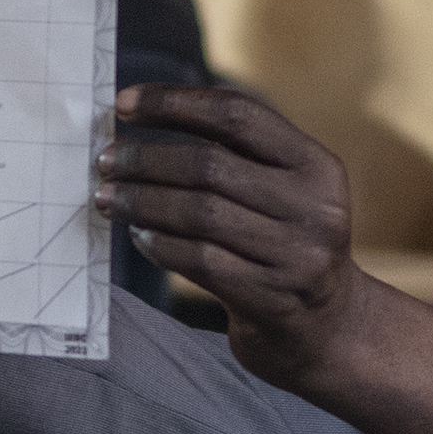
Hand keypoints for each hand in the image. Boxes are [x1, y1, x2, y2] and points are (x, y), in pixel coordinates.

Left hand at [96, 86, 432, 433]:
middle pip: (210, 164)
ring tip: (108, 198)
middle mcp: (316, 208)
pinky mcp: (272, 299)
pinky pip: (199, 260)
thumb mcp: (284, 192)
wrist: (326, 329)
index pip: (238, 115)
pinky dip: (159, 244)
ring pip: (199, 213)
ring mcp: (297, 256)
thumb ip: (235, 156)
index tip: (123, 105)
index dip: (174, 103)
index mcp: (318, 166)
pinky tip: (139, 236)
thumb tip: (141, 121)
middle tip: (106, 161)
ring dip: (142, 201)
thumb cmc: (285, 246)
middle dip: (146, 159)